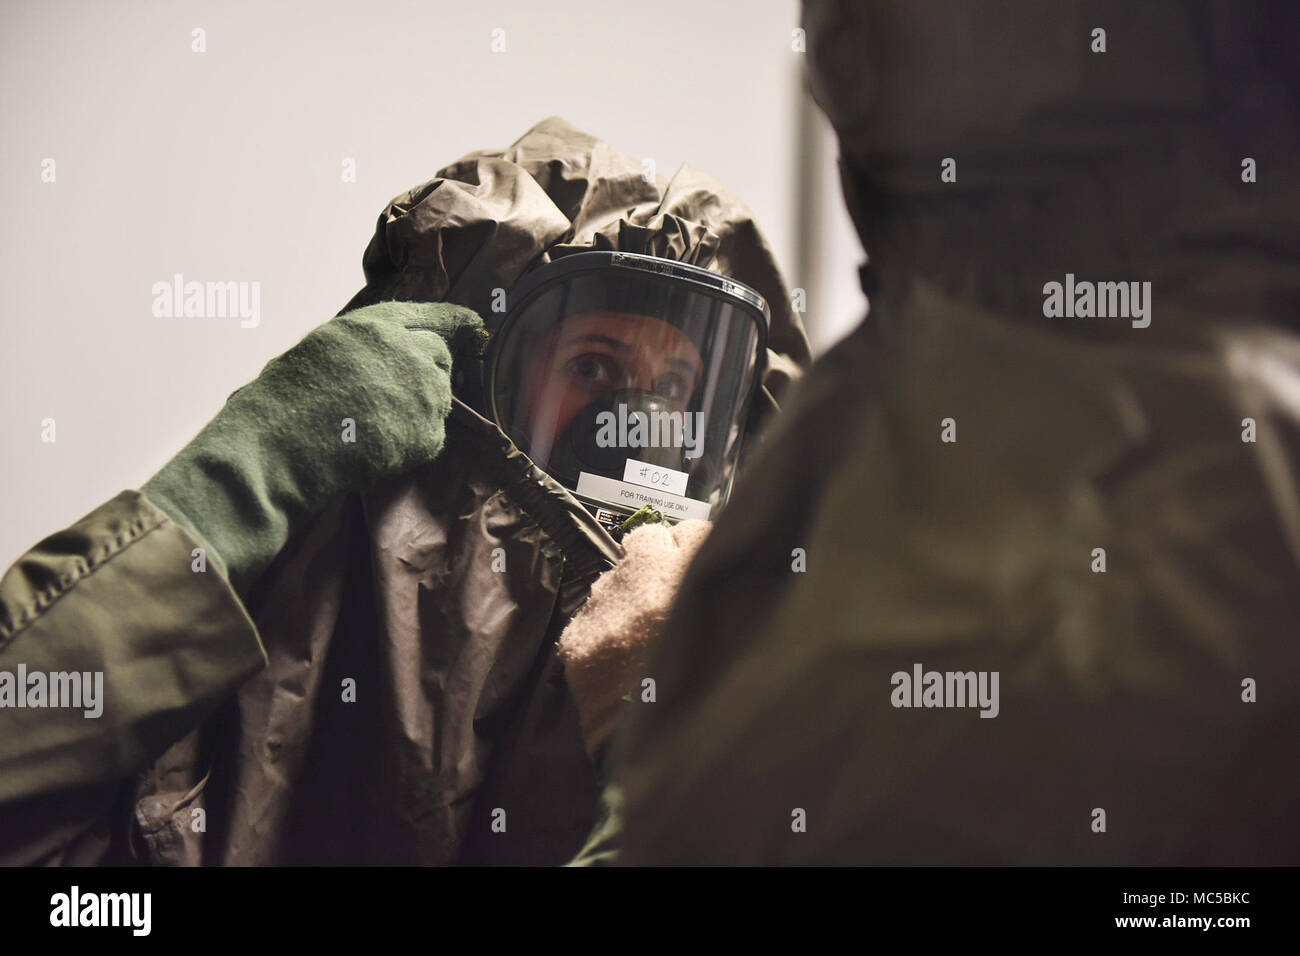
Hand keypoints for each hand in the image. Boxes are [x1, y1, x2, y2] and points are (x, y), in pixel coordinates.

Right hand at [143, 301, 483, 593]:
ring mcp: (422, 392)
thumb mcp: (323, 348)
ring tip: (375, 424)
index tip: (477, 326)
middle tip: (397, 396)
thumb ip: (367, 344)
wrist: (280, 447)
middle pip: (441, 355)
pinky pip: (433, 435)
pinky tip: (379, 447)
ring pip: (439, 397)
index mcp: (376, 325)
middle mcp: (407, 350)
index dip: (458, 321)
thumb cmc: (284, 402)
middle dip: (429, 372)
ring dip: (418, 409)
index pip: (434, 314)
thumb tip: (398, 352)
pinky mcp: (428, 432)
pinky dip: (414, 444)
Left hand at [558, 519, 711, 760]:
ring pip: (615, 581)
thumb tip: (717, 559)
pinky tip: (623, 660)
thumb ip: (725, 586)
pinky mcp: (578, 637)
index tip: (699, 564)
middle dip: (657, 562)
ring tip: (646, 636)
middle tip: (671, 595)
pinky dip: (606, 631)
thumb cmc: (716, 687)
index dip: (696, 548)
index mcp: (688, 572)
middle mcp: (639, 577)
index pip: (690, 531)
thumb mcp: (737, 625)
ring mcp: (602, 606)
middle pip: (646, 543)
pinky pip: (592, 618)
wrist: (666, 750)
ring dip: (629, 597)